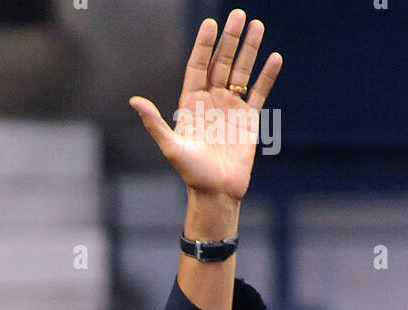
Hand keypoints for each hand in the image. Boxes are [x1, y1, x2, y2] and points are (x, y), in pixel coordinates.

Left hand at [129, 10, 281, 204]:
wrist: (216, 193)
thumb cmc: (191, 173)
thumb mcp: (171, 147)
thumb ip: (155, 123)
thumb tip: (134, 101)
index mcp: (192, 105)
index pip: (198, 67)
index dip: (204, 46)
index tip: (210, 24)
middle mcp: (211, 102)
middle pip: (221, 63)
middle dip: (230, 39)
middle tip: (238, 15)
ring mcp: (231, 108)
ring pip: (242, 72)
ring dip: (250, 50)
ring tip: (257, 26)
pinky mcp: (249, 119)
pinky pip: (259, 92)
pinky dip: (266, 76)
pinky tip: (273, 58)